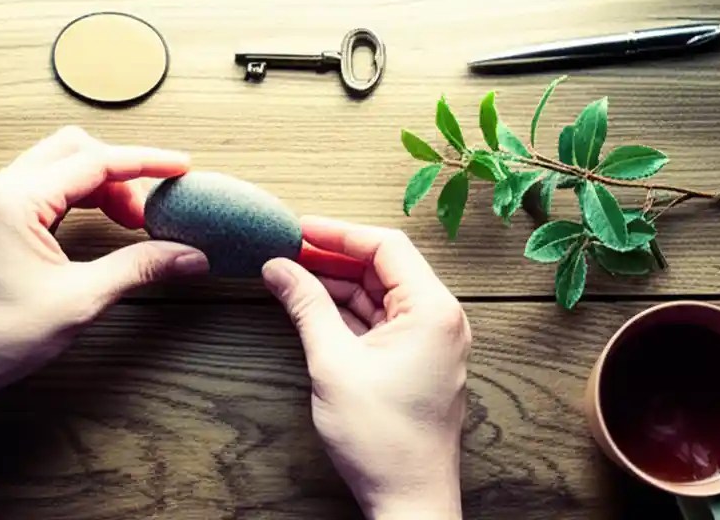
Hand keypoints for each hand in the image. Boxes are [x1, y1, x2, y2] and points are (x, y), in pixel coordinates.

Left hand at [0, 126, 209, 400]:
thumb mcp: (79, 300)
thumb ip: (137, 268)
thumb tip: (189, 256)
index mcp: (14, 201)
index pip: (93, 161)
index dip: (145, 162)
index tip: (181, 168)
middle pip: (75, 149)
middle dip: (121, 172)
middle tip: (149, 211)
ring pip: (59, 164)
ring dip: (100, 183)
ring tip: (129, 222)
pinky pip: (42, 184)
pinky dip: (78, 195)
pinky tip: (98, 222)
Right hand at [263, 217, 470, 519]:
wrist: (408, 500)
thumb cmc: (383, 440)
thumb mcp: (333, 364)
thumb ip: (306, 307)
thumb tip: (279, 267)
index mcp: (433, 310)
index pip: (386, 246)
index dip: (339, 232)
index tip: (299, 228)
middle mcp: (440, 319)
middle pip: (384, 267)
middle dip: (334, 256)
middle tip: (287, 249)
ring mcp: (429, 341)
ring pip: (379, 294)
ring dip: (337, 284)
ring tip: (291, 273)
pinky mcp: (416, 361)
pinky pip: (380, 321)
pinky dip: (347, 311)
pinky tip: (311, 304)